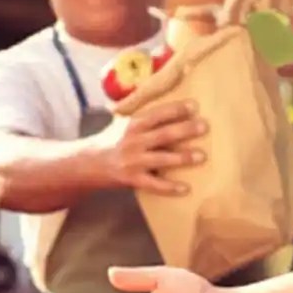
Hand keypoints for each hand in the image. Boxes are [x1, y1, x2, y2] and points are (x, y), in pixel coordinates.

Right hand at [91, 100, 207, 195]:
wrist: (88, 164)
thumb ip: (143, 118)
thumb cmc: (111, 141)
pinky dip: (170, 187)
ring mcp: (134, 161)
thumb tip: (168, 104)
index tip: (194, 106)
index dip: (176, 109)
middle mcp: (134, 141)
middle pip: (164, 134)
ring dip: (183, 157)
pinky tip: (186, 188)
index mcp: (134, 124)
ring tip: (202, 156)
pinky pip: (154, 185)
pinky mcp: (133, 179)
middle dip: (185, 130)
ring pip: (162, 159)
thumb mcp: (123, 124)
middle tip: (204, 127)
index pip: (158, 114)